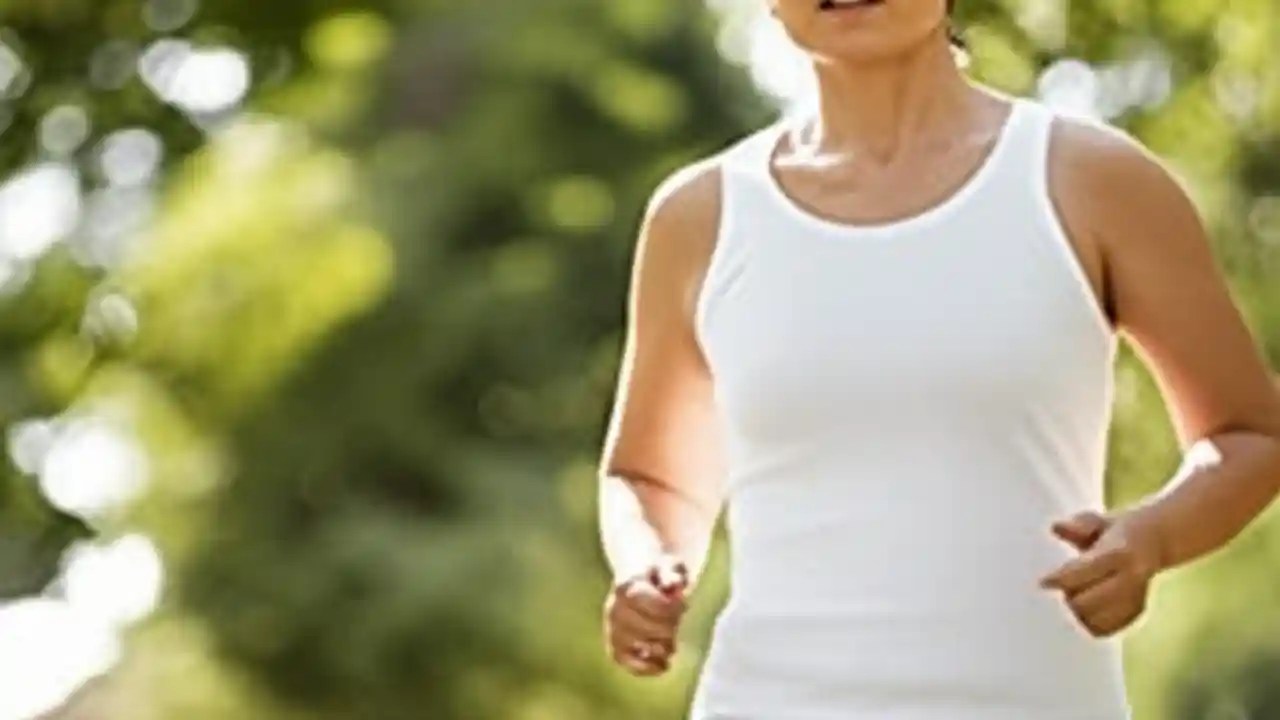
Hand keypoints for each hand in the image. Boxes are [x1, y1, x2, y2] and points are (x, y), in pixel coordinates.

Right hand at [603, 554, 689, 675]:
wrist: (637, 576)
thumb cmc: (657, 572)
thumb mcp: (668, 564)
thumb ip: (672, 573)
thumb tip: (674, 584)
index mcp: (626, 585)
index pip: (655, 605)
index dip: (674, 608)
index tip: (682, 603)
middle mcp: (614, 608)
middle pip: (649, 628)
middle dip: (670, 628)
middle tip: (677, 622)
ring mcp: (612, 628)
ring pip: (636, 647)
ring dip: (660, 649)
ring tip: (672, 644)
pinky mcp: (614, 646)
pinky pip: (625, 662)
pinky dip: (645, 668)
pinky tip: (664, 665)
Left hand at [1038, 508, 1164, 637]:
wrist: (1155, 542)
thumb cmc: (1115, 531)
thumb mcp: (1098, 521)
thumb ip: (1079, 524)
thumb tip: (1056, 527)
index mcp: (1119, 552)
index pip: (1085, 570)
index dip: (1061, 579)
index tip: (1043, 582)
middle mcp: (1130, 578)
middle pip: (1087, 602)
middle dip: (1069, 596)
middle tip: (1064, 586)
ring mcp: (1135, 599)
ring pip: (1094, 620)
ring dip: (1077, 612)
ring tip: (1077, 595)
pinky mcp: (1135, 613)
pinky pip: (1104, 629)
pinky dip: (1088, 623)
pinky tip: (1086, 609)